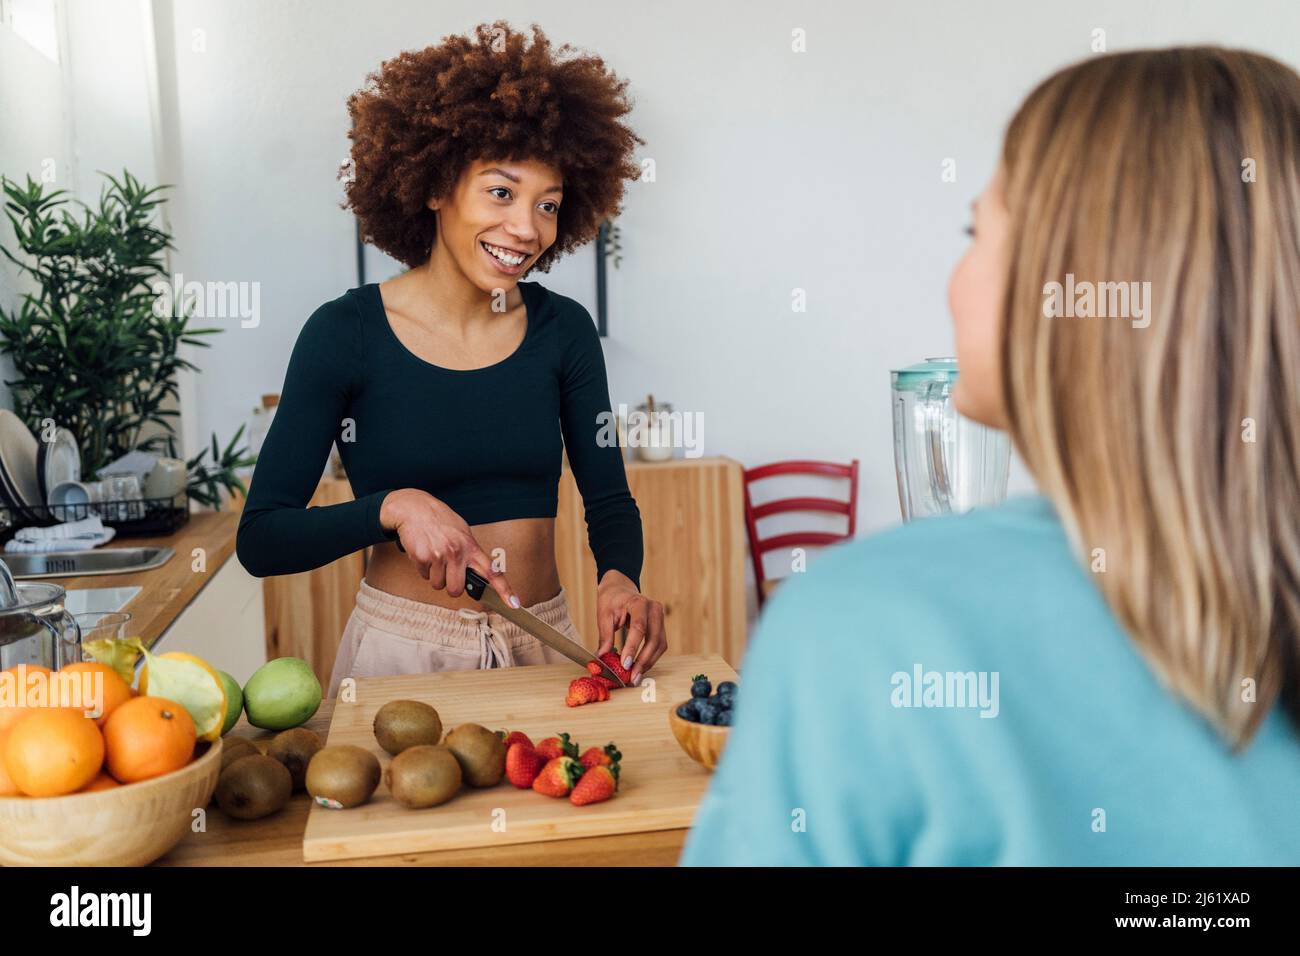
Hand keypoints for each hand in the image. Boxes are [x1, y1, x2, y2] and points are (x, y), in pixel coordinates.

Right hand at [379, 489, 519, 607]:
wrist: (415, 508)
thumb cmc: (441, 520)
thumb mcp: (463, 532)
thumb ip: (470, 553)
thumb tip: (477, 573)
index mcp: (471, 547)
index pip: (492, 572)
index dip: (504, 590)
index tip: (513, 604)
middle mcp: (457, 552)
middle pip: (456, 590)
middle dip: (450, 586)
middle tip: (447, 572)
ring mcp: (440, 556)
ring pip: (438, 585)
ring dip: (435, 575)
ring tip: (434, 556)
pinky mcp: (423, 557)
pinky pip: (424, 576)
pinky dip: (423, 568)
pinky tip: (424, 552)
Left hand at [594, 570, 666, 684]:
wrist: (620, 589)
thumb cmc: (611, 600)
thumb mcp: (604, 614)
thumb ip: (605, 636)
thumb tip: (602, 657)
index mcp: (639, 603)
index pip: (639, 627)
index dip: (633, 648)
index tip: (625, 664)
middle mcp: (654, 609)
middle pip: (654, 638)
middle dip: (643, 660)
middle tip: (632, 677)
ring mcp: (660, 618)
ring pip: (660, 645)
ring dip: (649, 662)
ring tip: (636, 676)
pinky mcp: (661, 627)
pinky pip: (660, 646)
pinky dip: (651, 658)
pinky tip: (641, 668)